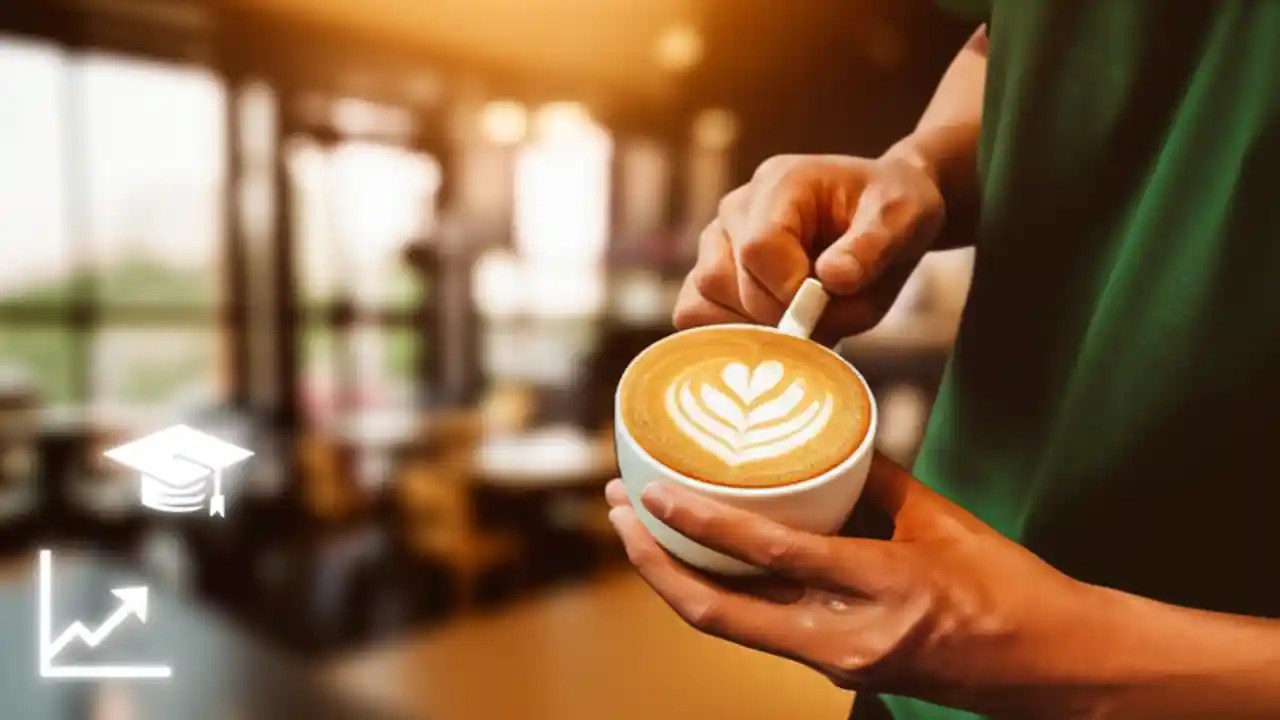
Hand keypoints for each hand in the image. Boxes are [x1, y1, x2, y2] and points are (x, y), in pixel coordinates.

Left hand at [605, 456, 1112, 716]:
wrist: (1050, 666)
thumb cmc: (1008, 589)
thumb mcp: (943, 519)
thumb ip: (872, 480)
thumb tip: (818, 441)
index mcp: (882, 590)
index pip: (770, 556)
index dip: (700, 525)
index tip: (650, 491)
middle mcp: (846, 639)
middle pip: (717, 613)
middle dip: (654, 562)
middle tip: (617, 507)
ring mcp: (837, 662)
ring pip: (728, 625)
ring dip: (675, 578)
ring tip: (640, 527)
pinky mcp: (835, 669)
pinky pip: (758, 628)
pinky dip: (719, 591)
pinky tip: (697, 557)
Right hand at [673, 153, 945, 343]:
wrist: (883, 218)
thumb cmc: (892, 216)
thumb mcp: (904, 221)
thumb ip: (871, 250)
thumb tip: (832, 279)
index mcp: (781, 183)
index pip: (759, 248)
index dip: (789, 291)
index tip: (826, 303)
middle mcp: (738, 207)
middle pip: (724, 278)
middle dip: (776, 315)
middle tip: (823, 319)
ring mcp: (718, 239)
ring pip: (702, 296)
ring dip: (751, 326)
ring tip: (800, 323)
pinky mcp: (712, 271)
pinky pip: (692, 311)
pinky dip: (724, 335)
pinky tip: (768, 335)